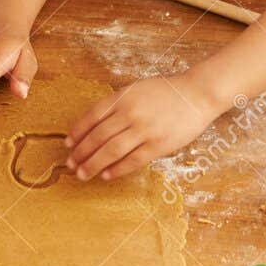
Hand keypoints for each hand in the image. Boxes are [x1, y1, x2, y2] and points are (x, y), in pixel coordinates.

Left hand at [64, 74, 222, 180]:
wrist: (197, 95)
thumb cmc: (166, 92)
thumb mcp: (136, 89)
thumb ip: (117, 104)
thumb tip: (93, 124)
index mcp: (123, 97)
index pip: (92, 116)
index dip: (77, 132)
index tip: (68, 144)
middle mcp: (131, 113)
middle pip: (98, 136)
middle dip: (81, 152)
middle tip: (71, 164)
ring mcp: (145, 130)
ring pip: (111, 151)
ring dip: (93, 164)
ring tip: (82, 174)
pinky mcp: (158, 145)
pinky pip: (132, 160)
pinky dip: (117, 169)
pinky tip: (106, 175)